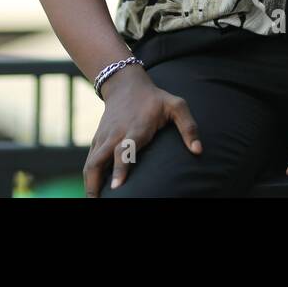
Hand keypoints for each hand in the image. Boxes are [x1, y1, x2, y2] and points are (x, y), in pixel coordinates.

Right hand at [83, 69, 202, 196]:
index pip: (124, 150)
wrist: (125, 85)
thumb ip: (188, 127)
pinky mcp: (97, 139)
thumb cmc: (155, 99)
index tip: (117, 187)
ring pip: (90, 163)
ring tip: (94, 200)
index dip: (120, 168)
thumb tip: (198, 150)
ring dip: (90, 184)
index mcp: (136, 128)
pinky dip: (89, 176)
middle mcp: (116, 134)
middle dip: (95, 183)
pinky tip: (94, 190)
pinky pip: (89, 161)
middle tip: (99, 202)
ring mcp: (104, 137)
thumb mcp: (176, 106)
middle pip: (99, 160)